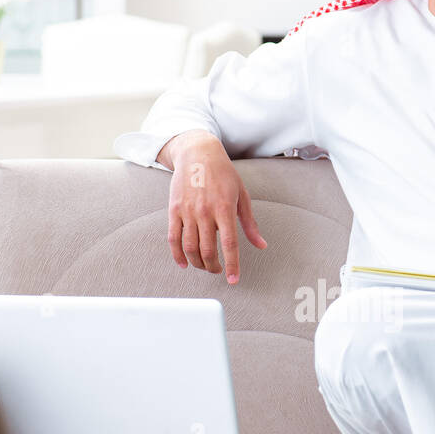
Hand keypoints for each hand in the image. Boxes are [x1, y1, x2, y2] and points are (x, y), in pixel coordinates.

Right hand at [160, 132, 266, 282]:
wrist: (198, 153)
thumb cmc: (223, 174)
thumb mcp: (242, 196)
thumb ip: (250, 224)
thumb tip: (261, 245)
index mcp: (225, 209)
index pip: (229, 245)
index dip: (232, 265)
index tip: (234, 280)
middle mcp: (205, 212)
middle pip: (208, 250)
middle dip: (213, 267)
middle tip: (218, 271)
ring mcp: (187, 211)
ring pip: (190, 247)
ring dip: (198, 263)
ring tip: (204, 266)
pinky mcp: (174, 210)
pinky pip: (173, 238)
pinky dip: (177, 254)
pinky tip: (184, 262)